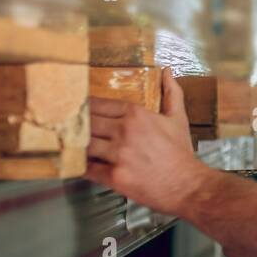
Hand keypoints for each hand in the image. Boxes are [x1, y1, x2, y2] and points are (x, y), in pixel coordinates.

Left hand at [86, 67, 204, 217]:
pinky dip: (81, 166)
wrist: (188, 185)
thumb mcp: (178, 118)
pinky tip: (79, 163)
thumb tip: (167, 72)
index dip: (86, 106)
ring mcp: (118, 155)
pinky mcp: (114, 177)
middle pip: (87, 122)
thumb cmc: (181, 153)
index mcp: (136, 115)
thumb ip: (171, 93)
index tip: (79, 108)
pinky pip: (88, 168)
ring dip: (76, 143)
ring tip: (71, 143)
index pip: (100, 104)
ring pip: (85, 143)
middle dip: (77, 123)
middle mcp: (125, 132)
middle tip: (68, 125)